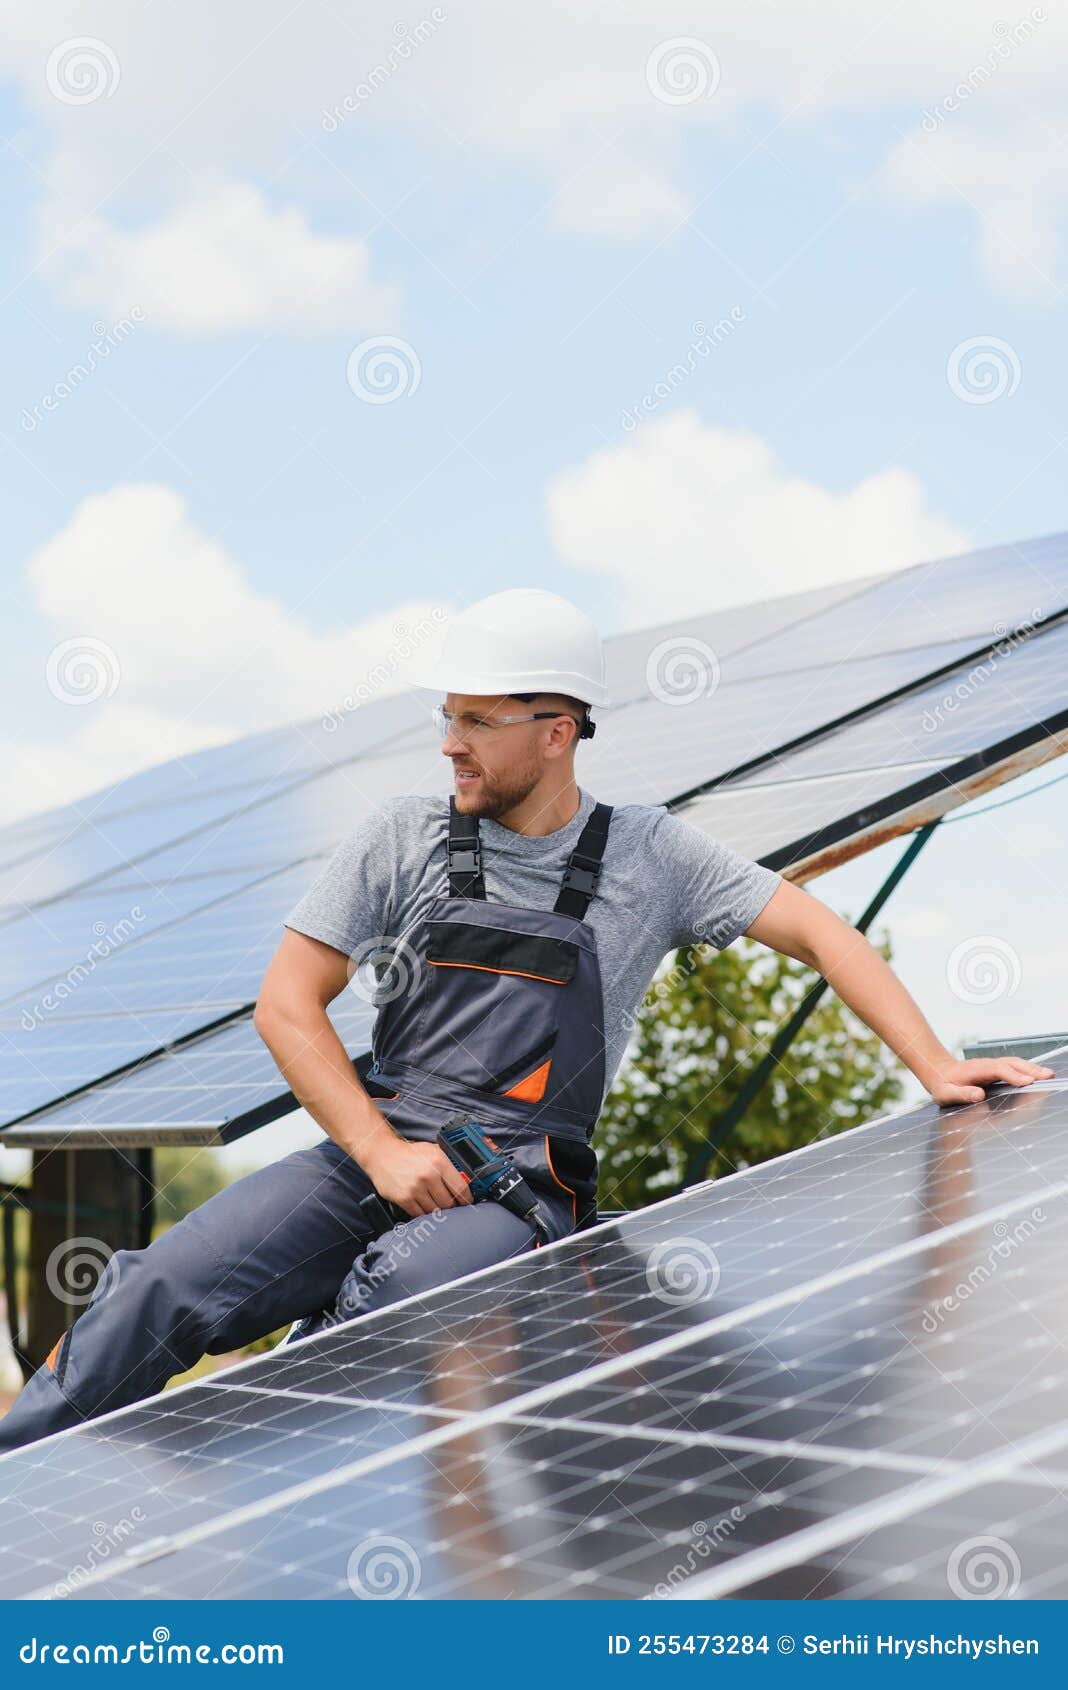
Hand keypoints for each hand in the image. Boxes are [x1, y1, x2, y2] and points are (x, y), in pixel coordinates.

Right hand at [362, 1135, 472, 1217]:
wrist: (382, 1155)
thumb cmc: (409, 1154)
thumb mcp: (433, 1151)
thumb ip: (449, 1164)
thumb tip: (466, 1179)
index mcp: (439, 1162)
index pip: (461, 1187)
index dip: (467, 1198)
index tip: (467, 1202)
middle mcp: (428, 1175)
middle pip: (449, 1202)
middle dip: (452, 1206)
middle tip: (451, 1205)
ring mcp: (415, 1188)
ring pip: (435, 1210)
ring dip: (438, 1211)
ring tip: (436, 1205)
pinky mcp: (404, 1198)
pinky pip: (420, 1214)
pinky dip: (424, 1213)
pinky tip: (424, 1207)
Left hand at [925, 1056, 1052, 1106]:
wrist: (939, 1072)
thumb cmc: (943, 1085)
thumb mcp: (945, 1093)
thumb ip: (960, 1094)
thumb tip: (978, 1095)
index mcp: (975, 1069)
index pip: (997, 1070)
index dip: (1013, 1075)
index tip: (1027, 1082)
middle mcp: (986, 1064)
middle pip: (1011, 1063)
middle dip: (1029, 1069)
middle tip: (1046, 1076)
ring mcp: (992, 1065)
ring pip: (1015, 1063)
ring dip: (1032, 1068)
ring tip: (1048, 1075)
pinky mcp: (996, 1069)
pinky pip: (1014, 1067)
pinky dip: (1028, 1069)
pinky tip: (1038, 1075)